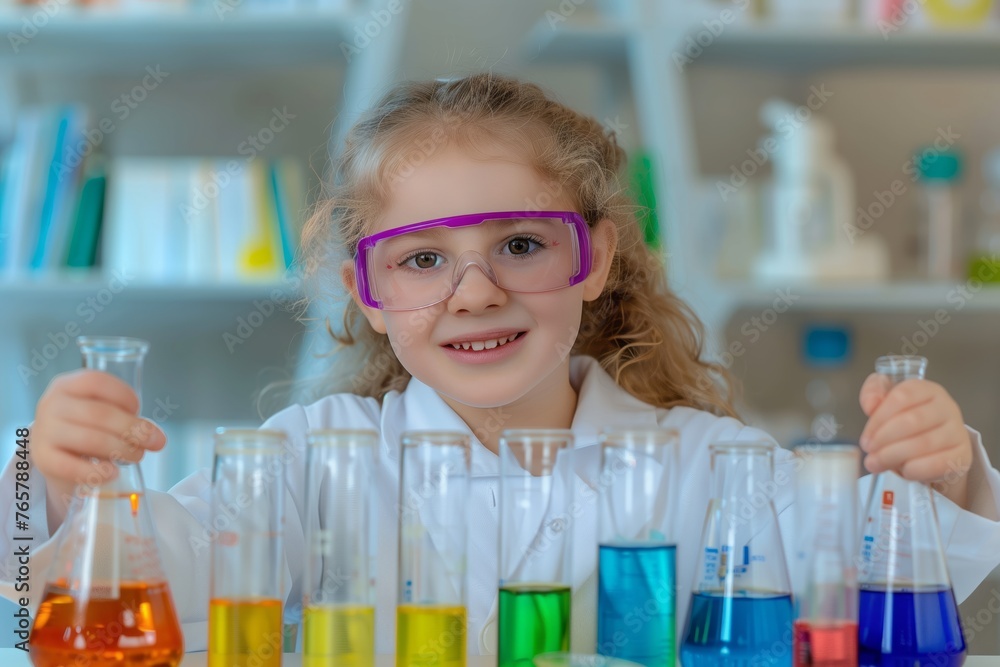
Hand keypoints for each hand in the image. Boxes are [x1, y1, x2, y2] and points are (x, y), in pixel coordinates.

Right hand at [31, 369, 166, 529]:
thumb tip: (157, 439)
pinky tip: (113, 473)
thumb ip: (126, 417)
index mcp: (67, 385)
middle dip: (132, 429)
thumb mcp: (101, 411)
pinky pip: (70, 467)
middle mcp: (51, 404)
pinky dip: (96, 472)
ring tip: (137, 456)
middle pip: (98, 413)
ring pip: (89, 439)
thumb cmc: (87, 426)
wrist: (55, 451)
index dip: (124, 395)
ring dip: (121, 449)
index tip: (138, 409)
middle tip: (154, 442)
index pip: (96, 382)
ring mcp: (44, 432)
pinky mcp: (42, 460)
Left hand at [859, 373, 971, 507]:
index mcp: (927, 389)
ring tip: (876, 463)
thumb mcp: (885, 401)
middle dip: (883, 439)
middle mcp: (947, 407)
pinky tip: (903, 470)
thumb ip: (873, 393)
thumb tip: (871, 405)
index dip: (878, 418)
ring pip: (923, 443)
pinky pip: (938, 464)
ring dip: (893, 456)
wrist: (933, 448)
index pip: (901, 397)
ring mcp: (958, 431)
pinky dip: (915, 469)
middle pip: (911, 421)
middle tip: (869, 451)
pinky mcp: (963, 455)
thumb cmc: (905, 421)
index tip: (866, 437)